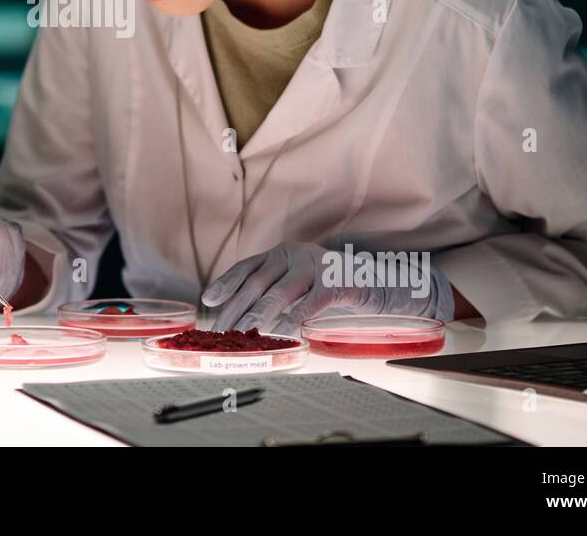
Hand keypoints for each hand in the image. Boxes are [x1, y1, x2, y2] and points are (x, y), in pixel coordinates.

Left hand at [201, 242, 455, 334]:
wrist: (379, 283)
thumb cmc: (331, 289)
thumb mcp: (298, 286)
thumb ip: (274, 292)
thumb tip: (239, 317)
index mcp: (282, 253)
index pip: (247, 268)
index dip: (226, 284)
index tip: (208, 302)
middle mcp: (294, 253)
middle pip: (257, 283)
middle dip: (236, 309)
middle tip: (220, 330)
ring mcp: (316, 264)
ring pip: (279, 292)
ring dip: (259, 316)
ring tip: (244, 334)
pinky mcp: (337, 280)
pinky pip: (311, 302)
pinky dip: (296, 318)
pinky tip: (285, 332)